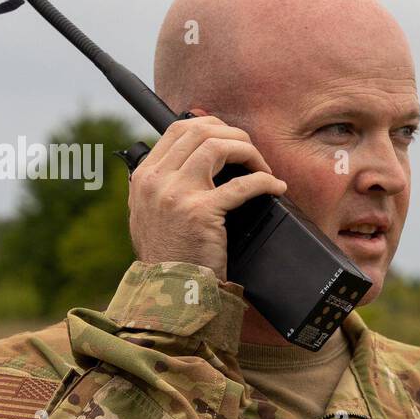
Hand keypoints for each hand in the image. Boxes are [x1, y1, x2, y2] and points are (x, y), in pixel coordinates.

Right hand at [128, 112, 286, 281]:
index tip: (232, 140)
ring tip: (263, 169)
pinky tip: (275, 187)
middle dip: (234, 136)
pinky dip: (264, 181)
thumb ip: (167, 186)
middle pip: (200, 131)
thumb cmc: (170, 257)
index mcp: (144, 177)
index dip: (212, 127)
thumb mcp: (153, 214)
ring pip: (218, 146)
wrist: (169, 292)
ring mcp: (176, 194)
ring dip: (248, 152)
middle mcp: (156, 180)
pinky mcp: (200, 212)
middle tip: (252, 154)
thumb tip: (199, 159)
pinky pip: (242, 184)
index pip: (178, 130)